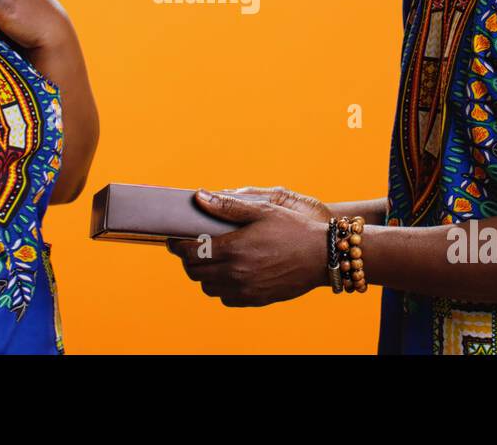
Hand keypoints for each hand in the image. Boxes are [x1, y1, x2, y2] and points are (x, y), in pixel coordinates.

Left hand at [166, 190, 328, 307]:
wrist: (322, 256)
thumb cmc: (293, 229)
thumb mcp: (262, 209)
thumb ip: (228, 206)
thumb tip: (200, 197)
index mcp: (234, 248)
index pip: (190, 252)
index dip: (177, 245)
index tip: (174, 239)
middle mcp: (236, 273)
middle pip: (194, 271)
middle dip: (188, 259)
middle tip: (192, 247)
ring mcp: (245, 289)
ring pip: (208, 287)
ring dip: (204, 274)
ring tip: (211, 260)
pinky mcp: (255, 299)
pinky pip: (225, 298)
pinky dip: (221, 287)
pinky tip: (229, 273)